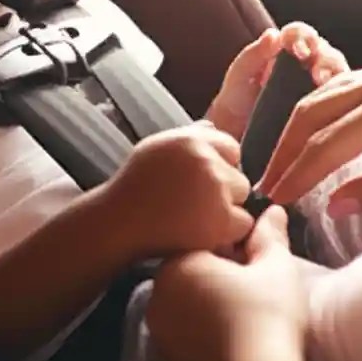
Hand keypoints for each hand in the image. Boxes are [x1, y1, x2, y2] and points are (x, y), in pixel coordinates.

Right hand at [103, 122, 254, 259]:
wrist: (118, 225)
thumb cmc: (133, 189)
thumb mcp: (155, 149)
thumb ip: (188, 136)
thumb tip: (213, 127)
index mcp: (190, 141)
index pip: (231, 148)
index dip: (221, 166)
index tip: (203, 184)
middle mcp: (205, 161)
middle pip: (239, 176)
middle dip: (225, 191)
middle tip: (195, 205)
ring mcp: (214, 190)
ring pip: (241, 199)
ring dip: (227, 211)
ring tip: (195, 219)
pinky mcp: (220, 220)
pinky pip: (243, 224)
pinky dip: (228, 233)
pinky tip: (202, 233)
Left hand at [148, 206, 310, 360]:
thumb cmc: (266, 315)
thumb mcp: (276, 267)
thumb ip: (269, 237)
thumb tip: (272, 212)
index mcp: (177, 265)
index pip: (202, 244)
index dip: (232, 249)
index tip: (253, 260)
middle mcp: (157, 298)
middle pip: (190, 277)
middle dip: (216, 278)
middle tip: (251, 289)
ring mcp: (158, 335)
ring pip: (186, 311)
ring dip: (207, 308)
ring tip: (243, 318)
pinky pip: (185, 341)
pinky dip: (203, 338)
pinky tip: (231, 343)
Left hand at [206, 22, 349, 138]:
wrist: (236, 137)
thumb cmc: (236, 103)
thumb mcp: (239, 77)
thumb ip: (253, 55)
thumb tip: (273, 34)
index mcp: (284, 51)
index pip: (299, 35)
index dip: (301, 37)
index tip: (297, 49)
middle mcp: (305, 64)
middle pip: (322, 49)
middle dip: (322, 55)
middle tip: (315, 70)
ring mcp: (317, 85)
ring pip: (336, 68)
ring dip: (332, 71)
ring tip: (322, 80)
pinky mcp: (326, 106)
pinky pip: (341, 94)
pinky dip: (340, 92)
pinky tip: (331, 98)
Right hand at [258, 57, 361, 212]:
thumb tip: (333, 207)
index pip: (327, 147)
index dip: (298, 176)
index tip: (277, 200)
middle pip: (311, 115)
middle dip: (285, 152)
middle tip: (268, 185)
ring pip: (321, 96)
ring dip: (297, 130)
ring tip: (284, 163)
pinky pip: (341, 88)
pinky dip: (318, 112)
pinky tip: (313, 136)